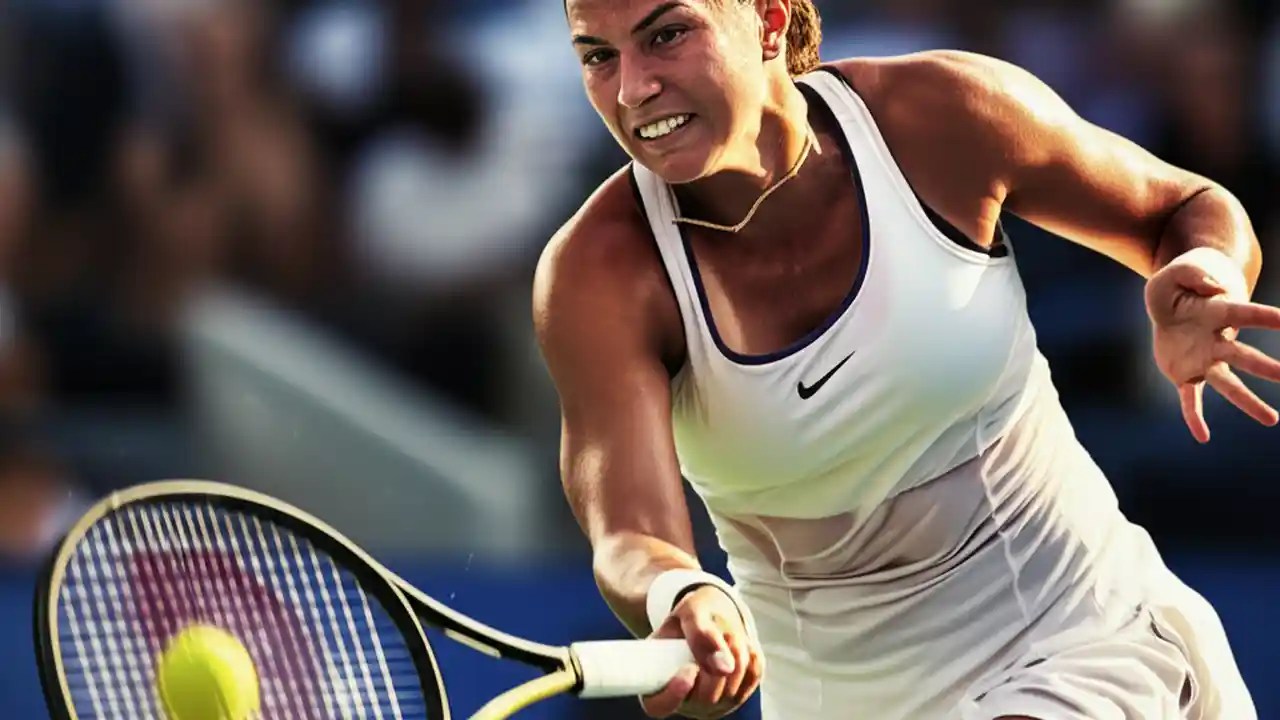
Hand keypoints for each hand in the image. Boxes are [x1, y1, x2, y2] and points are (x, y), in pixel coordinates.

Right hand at [640, 586, 763, 718]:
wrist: (713, 615)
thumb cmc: (693, 617)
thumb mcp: (690, 611)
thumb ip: (699, 634)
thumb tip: (725, 667)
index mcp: (658, 683)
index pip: (659, 706)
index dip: (673, 694)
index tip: (689, 669)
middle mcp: (686, 701)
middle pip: (705, 698)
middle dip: (715, 661)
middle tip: (718, 632)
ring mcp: (715, 702)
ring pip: (732, 690)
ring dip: (735, 654)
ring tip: (727, 633)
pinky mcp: (740, 693)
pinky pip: (753, 677)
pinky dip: (749, 654)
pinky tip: (737, 643)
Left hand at [1145, 259, 1279, 441]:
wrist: (1172, 301)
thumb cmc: (1179, 284)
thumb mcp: (1175, 273)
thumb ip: (1193, 275)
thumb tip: (1214, 289)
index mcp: (1217, 312)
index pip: (1245, 314)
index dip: (1266, 318)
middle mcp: (1216, 340)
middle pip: (1243, 356)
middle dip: (1266, 367)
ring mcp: (1203, 360)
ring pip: (1228, 383)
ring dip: (1248, 401)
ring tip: (1273, 420)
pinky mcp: (1185, 374)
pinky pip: (1190, 399)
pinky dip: (1194, 417)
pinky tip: (1202, 437)